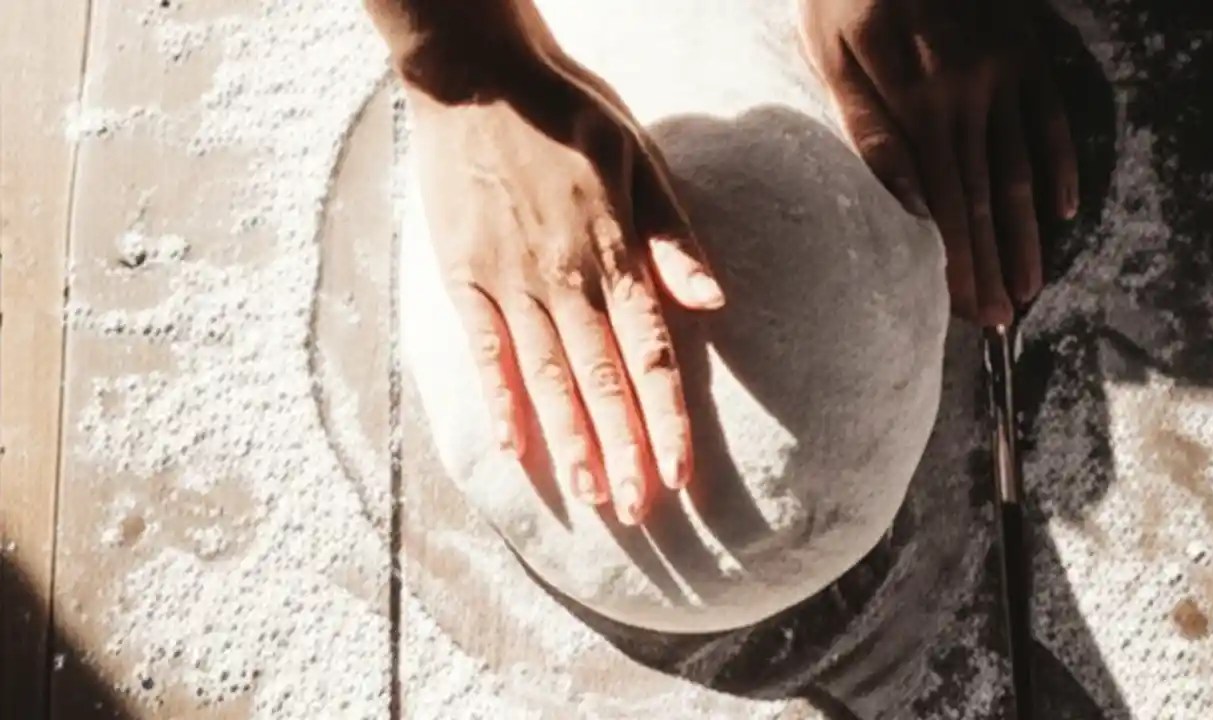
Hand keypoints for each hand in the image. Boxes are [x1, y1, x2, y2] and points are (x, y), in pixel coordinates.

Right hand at [407, 60, 723, 525]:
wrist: (477, 74)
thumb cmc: (567, 112)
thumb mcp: (639, 158)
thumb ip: (672, 236)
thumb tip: (714, 300)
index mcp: (612, 251)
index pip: (650, 353)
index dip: (667, 418)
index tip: (683, 473)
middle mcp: (562, 277)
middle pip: (602, 379)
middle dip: (625, 449)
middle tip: (641, 510)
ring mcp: (507, 281)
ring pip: (545, 378)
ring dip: (570, 441)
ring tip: (593, 496)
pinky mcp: (463, 276)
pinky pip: (484, 352)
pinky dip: (499, 402)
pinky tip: (515, 450)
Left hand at [798, 0, 1077, 324]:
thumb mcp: (833, 57)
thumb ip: (869, 129)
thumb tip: (906, 202)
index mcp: (920, 106)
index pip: (945, 206)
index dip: (960, 263)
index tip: (971, 310)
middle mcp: (972, 97)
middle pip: (987, 200)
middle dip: (995, 265)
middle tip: (1005, 321)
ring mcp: (1006, 75)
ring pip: (1022, 169)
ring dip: (1029, 233)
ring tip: (1033, 285)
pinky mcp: (1026, 53)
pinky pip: (1052, 118)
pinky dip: (1061, 166)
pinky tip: (1065, 210)